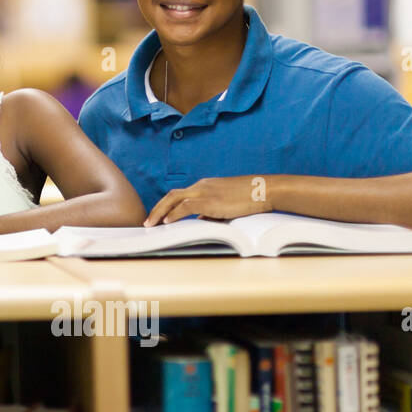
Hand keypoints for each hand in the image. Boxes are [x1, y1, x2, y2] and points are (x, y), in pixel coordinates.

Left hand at [145, 175, 273, 225]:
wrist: (265, 189)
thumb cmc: (249, 197)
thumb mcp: (226, 204)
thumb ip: (211, 211)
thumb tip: (200, 221)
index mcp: (204, 186)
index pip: (179, 195)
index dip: (165, 206)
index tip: (157, 217)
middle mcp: (201, 186)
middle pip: (171, 196)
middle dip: (157, 209)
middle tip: (147, 223)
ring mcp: (205, 191)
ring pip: (174, 199)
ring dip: (160, 212)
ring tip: (151, 225)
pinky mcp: (211, 199)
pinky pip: (186, 206)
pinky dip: (175, 214)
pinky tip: (167, 222)